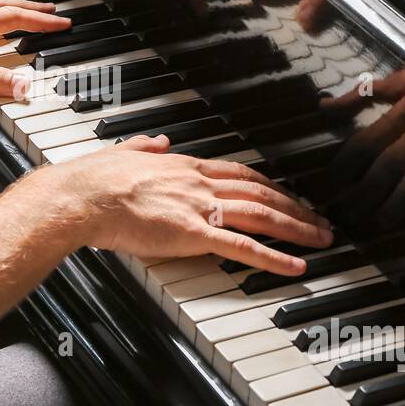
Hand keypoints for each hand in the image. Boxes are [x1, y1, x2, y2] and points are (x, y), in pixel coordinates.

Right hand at [51, 135, 333, 274]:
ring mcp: (200, 207)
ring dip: (297, 227)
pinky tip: (295, 264)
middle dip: (296, 207)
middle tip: (320, 220)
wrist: (83, 196)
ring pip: (262, 215)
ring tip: (321, 240)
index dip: (269, 185)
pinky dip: (274, 256)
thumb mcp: (125, 152)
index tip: (287, 194)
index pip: (240, 173)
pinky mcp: (193, 233)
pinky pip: (243, 246)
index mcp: (185, 166)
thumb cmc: (95, 179)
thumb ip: (146, 147)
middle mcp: (200, 183)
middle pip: (261, 193)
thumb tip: (157, 140)